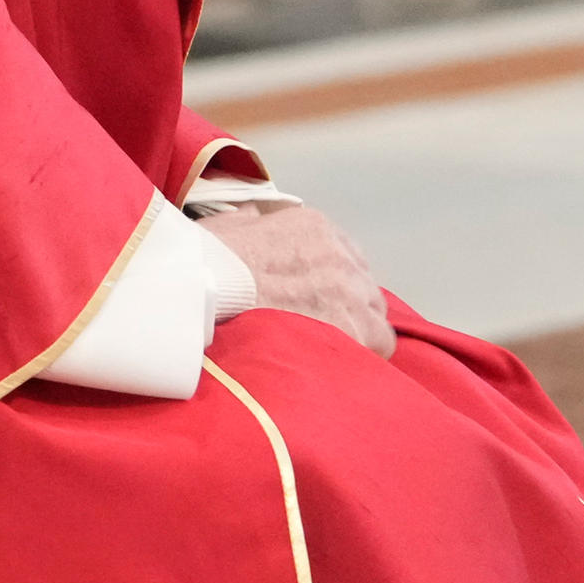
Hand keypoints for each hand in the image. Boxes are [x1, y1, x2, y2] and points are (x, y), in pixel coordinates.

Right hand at [206, 199, 393, 358]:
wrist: (206, 292)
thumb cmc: (209, 264)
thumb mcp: (229, 225)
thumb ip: (252, 222)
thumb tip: (252, 218)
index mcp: (315, 229)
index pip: (346, 258)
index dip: (332, 284)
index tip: (314, 301)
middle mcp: (340, 258)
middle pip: (364, 290)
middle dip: (345, 310)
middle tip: (315, 330)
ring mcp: (349, 292)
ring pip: (375, 319)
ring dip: (355, 334)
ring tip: (324, 352)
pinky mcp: (350, 327)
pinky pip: (377, 344)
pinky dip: (360, 354)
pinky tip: (335, 364)